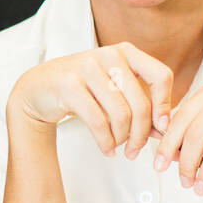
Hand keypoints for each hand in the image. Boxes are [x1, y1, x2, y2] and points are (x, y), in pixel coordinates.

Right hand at [6, 42, 173, 157]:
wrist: (37, 89)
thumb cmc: (81, 90)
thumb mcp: (113, 93)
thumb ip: (139, 107)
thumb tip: (165, 130)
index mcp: (125, 52)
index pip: (160, 76)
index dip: (165, 104)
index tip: (161, 127)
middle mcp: (108, 55)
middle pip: (141, 102)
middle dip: (141, 133)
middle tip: (136, 151)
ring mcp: (86, 67)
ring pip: (120, 114)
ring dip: (122, 139)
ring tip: (119, 149)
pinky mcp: (68, 85)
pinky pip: (97, 121)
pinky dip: (106, 141)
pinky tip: (107, 150)